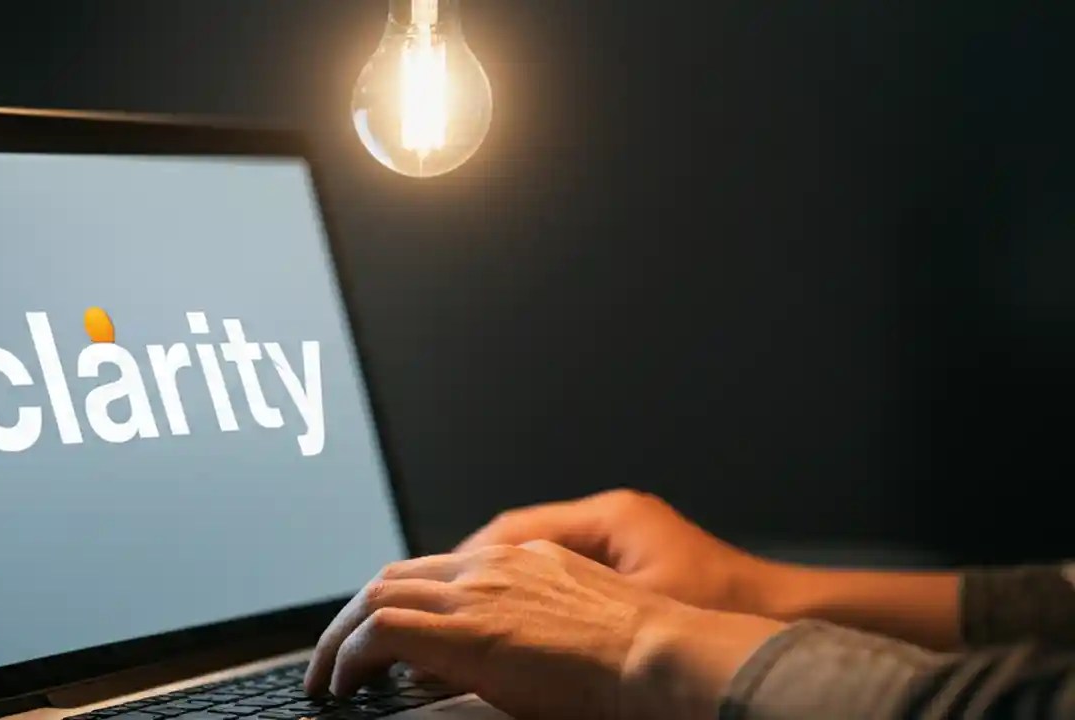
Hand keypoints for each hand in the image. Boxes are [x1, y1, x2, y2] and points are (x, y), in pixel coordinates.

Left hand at [303, 541, 783, 719]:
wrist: (657, 656)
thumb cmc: (639, 656)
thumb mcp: (577, 629)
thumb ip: (531, 630)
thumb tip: (496, 661)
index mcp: (522, 562)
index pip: (439, 571)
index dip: (402, 599)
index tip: (382, 633)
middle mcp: (492, 567)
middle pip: (397, 575)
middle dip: (357, 614)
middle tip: (339, 655)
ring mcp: (476, 592)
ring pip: (377, 596)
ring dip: (342, 637)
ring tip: (329, 676)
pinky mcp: (463, 630)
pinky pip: (381, 632)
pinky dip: (352, 654)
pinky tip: (345, 685)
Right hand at [456, 489, 774, 614]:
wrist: (779, 616)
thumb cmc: (722, 608)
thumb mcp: (632, 611)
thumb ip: (563, 609)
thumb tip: (508, 608)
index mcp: (609, 517)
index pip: (510, 530)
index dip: (467, 560)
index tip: (431, 586)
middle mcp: (610, 518)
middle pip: (515, 537)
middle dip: (470, 569)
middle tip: (432, 599)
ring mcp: (618, 538)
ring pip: (534, 553)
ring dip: (498, 580)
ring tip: (464, 610)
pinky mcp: (628, 560)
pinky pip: (561, 567)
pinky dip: (531, 589)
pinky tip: (517, 619)